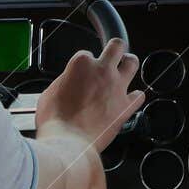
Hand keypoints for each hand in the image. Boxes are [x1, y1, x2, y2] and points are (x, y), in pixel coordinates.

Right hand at [34, 38, 144, 152]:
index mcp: (81, 64)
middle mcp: (102, 71)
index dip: (83, 64)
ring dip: (129, 64)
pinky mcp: (126, 106)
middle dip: (114, 49)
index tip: (82, 72)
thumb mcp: (49, 93)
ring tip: (125, 67)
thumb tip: (69, 84)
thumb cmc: (55, 121)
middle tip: (112, 54)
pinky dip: (135, 96)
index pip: (86, 54)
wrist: (68, 142)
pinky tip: (130, 98)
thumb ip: (64, 82)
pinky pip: (139, 95)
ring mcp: (117, 87)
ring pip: (132, 63)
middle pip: (116, 46)